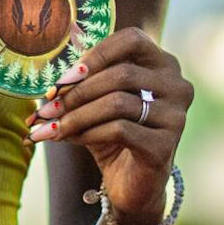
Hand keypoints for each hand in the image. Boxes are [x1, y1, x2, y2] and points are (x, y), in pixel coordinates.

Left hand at [31, 26, 191, 224]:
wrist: (132, 185)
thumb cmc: (113, 135)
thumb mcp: (97, 100)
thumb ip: (83, 77)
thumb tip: (57, 60)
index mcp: (164, 65)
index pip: (133, 39)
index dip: (96, 54)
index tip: (63, 78)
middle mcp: (177, 86)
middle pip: (121, 74)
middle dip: (76, 92)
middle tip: (46, 109)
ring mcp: (176, 116)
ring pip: (117, 102)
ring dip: (76, 115)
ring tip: (51, 128)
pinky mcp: (166, 145)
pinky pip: (120, 129)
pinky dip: (89, 133)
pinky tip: (72, 139)